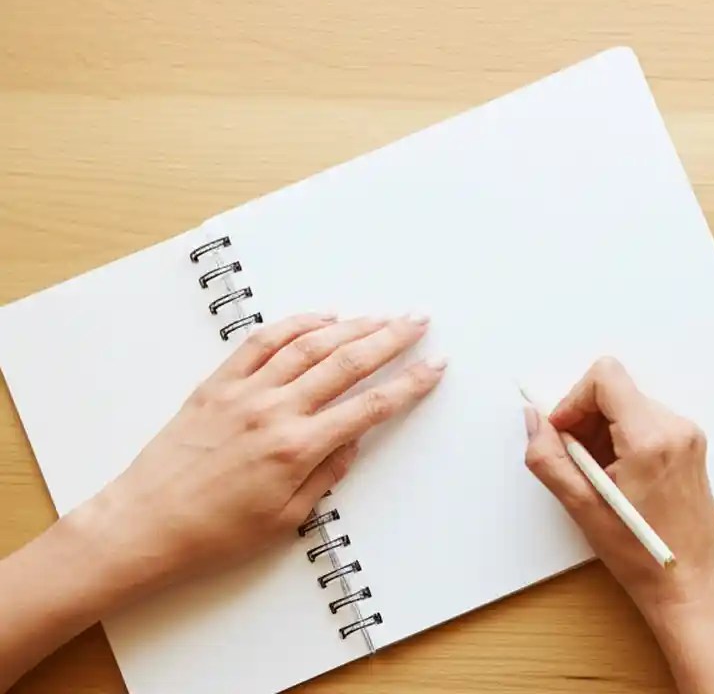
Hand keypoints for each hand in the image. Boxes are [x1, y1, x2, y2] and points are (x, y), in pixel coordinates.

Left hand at [77, 313, 445, 597]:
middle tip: (417, 321)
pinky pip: (261, 342)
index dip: (409, 384)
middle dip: (389, 338)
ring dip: (351, 326)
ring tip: (379, 316)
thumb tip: (351, 443)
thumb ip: (325, 476)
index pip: (370, 407)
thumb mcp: (285, 519)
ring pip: (309, 345)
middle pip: (346, 363)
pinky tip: (319, 318)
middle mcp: (275, 412)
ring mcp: (244, 393)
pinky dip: (294, 325)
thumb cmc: (211, 534)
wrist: (144, 525)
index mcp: (297, 449)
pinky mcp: (217, 385)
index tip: (433, 366)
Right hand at [524, 358, 713, 692]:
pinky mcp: (691, 444)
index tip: (563, 432)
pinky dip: (623, 438)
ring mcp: (688, 435)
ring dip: (603, 431)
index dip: (573, 399)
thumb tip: (535, 419)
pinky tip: (618, 476)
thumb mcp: (582, 507)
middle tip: (577, 462)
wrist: (688, 582)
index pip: (606, 377)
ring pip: (629, 405)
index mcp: (651, 439)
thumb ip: (549, 458)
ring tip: (599, 475)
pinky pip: (646, 421)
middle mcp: (676, 427)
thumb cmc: (641, 554)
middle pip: (616, 390)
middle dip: (586, 419)